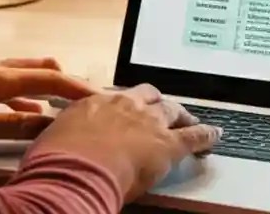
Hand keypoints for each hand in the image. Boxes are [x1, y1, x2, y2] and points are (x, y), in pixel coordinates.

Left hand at [0, 57, 96, 141]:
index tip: (94, 95)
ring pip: (13, 76)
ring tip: (56, 100)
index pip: (42, 78)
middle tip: (82, 90)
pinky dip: (15, 96)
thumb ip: (9, 124)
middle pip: (30, 69)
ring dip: (36, 87)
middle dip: (58, 78)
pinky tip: (18, 109)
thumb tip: (45, 121)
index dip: (71, 86)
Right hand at [28, 84, 221, 201]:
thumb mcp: (54, 140)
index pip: (118, 98)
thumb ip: (66, 136)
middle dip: (158, 104)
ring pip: (173, 110)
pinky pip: (194, 136)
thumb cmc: (56, 162)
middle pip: (150, 96)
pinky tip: (216, 136)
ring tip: (190, 121)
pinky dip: (207, 135)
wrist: (74, 172)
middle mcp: (124, 105)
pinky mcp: (166, 144)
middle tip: (164, 111)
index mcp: (95, 102)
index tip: (130, 110)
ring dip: (182, 115)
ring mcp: (148, 122)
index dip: (128, 105)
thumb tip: (61, 145)